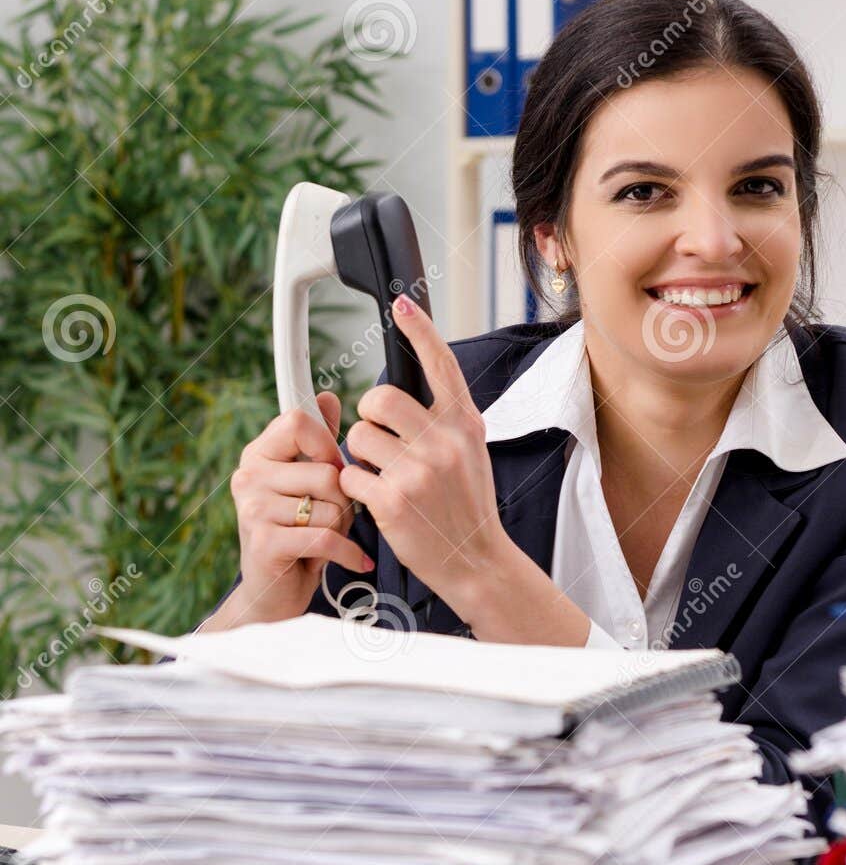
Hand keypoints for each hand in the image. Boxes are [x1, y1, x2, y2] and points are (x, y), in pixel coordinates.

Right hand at [228, 391, 373, 622]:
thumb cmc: (296, 535)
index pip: (298, 421)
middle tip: (330, 519)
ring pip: (331, 506)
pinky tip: (353, 560)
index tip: (333, 467)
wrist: (272, 595)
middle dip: (344, 501)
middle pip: (327, 471)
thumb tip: (327, 396)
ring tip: (326, 539)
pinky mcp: (265, 543)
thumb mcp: (306, 484)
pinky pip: (326, 536)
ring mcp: (253, 510)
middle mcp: (249, 477)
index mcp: (258, 454)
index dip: (328, 443)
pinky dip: (348, 553)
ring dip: (343, 528)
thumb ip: (318, 442)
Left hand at [338, 296, 508, 617]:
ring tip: (383, 476)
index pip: (440, 365)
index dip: (419, 330)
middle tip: (379, 436)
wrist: (476, 560)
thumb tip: (417, 385)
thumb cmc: (468, 507)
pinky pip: (350, 475)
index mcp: (464, 424)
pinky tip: (376, 500)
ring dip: (360, 456)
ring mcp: (419, 471)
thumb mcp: (471, 453)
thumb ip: (447, 421)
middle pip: (380, 397)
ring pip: (359, 436)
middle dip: (369, 415)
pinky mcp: (394, 500)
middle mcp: (444, 442)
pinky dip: (355, 488)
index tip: (401, 304)